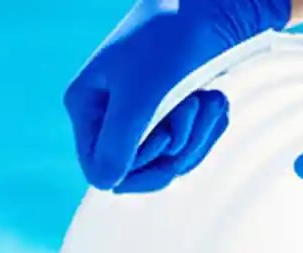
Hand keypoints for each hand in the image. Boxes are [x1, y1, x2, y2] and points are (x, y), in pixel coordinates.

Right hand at [65, 0, 289, 192]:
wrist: (213, 3)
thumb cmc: (169, 38)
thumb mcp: (141, 93)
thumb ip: (120, 142)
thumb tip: (106, 185)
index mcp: (86, 105)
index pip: (101, 169)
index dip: (138, 169)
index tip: (168, 139)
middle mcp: (109, 114)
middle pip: (139, 170)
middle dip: (177, 147)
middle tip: (197, 108)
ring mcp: (141, 114)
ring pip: (169, 160)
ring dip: (198, 134)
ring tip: (210, 99)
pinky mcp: (171, 113)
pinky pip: (188, 146)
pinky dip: (207, 128)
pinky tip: (216, 101)